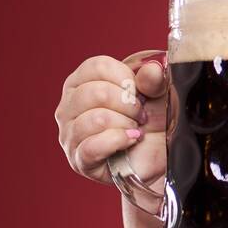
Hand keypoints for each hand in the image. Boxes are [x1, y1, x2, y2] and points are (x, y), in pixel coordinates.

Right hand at [55, 52, 168, 188]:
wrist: (159, 156)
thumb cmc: (153, 120)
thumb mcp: (159, 94)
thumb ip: (155, 79)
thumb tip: (152, 69)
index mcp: (82, 81)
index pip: (98, 66)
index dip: (126, 78)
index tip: (140, 92)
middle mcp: (69, 105)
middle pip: (95, 92)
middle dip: (128, 105)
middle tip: (141, 115)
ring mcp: (70, 134)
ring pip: (96, 119)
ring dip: (125, 124)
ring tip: (135, 129)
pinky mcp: (78, 160)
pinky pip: (93, 146)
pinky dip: (118, 141)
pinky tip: (130, 140)